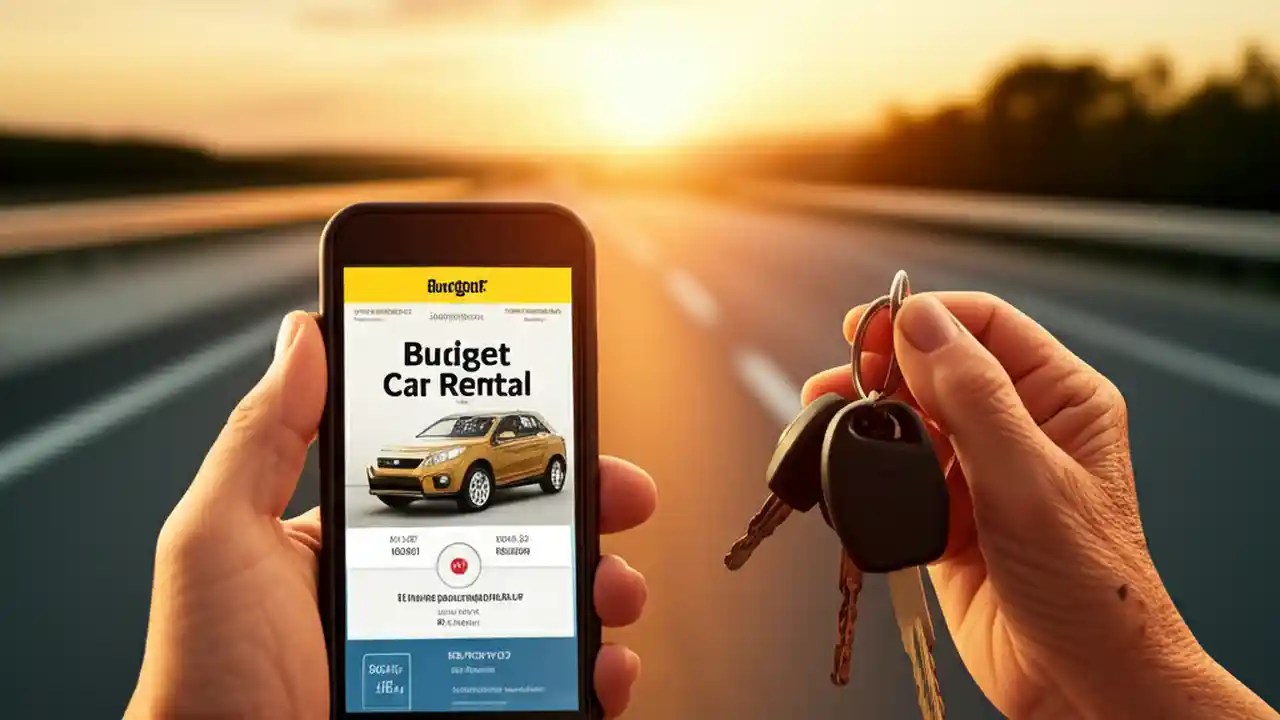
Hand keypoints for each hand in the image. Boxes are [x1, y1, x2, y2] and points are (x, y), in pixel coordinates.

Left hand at [127, 312, 656, 718]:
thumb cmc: (206, 674)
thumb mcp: (219, 534)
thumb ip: (261, 435)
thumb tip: (303, 337)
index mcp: (362, 546)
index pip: (458, 483)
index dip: (516, 451)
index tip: (563, 422)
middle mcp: (416, 594)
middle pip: (525, 537)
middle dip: (587, 509)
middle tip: (622, 495)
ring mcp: (450, 654)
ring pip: (554, 606)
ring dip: (606, 584)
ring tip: (615, 586)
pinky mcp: (477, 705)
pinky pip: (555, 683)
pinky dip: (600, 670)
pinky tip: (604, 663)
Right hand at [803, 292, 1273, 718]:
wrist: (1076, 682)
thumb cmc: (1091, 589)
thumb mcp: (1028, 480)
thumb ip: (973, 396)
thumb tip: (921, 323)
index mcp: (1062, 400)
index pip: (985, 326)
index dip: (924, 317)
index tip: (869, 325)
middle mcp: (1021, 426)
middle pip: (938, 366)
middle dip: (883, 366)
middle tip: (839, 376)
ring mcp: (982, 470)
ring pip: (911, 417)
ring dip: (867, 414)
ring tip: (827, 413)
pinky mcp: (948, 514)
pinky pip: (898, 471)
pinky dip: (868, 465)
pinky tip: (847, 466)